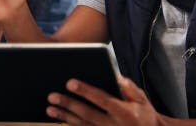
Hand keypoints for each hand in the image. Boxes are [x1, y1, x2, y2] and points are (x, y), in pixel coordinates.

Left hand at [46, 75, 162, 125]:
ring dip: (64, 117)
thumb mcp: (142, 99)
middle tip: (52, 96)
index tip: (70, 82)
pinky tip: (60, 120)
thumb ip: (128, 87)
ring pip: (82, 125)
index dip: (85, 90)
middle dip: (68, 104)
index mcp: (123, 112)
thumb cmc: (145, 115)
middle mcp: (113, 125)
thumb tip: (114, 75)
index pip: (101, 99)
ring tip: (50, 109)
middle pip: (86, 113)